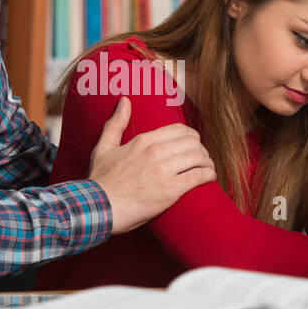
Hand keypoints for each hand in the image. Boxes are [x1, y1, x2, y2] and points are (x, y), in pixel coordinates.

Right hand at [88, 97, 216, 234]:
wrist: (98, 207)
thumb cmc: (100, 180)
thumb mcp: (103, 147)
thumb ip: (116, 123)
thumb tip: (124, 101)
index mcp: (144, 141)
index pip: (180, 130)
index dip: (191, 136)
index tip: (193, 144)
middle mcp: (156, 152)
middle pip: (193, 142)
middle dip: (201, 150)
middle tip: (201, 158)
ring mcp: (164, 171)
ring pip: (199, 157)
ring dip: (207, 162)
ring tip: (207, 168)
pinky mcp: (171, 191)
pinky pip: (199, 176)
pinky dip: (208, 175)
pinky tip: (210, 178)